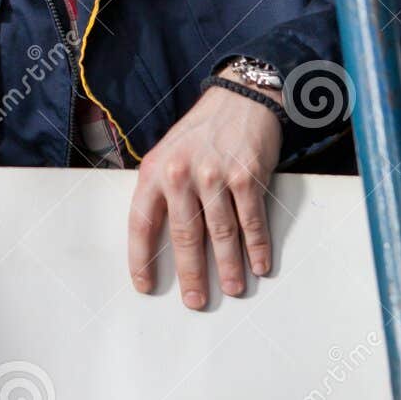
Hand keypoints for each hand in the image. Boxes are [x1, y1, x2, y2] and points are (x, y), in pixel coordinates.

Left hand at [128, 71, 282, 307]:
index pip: (141, 223)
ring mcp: (215, 175)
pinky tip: (259, 264)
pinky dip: (257, 247)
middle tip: (195, 300)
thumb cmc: (200, 132)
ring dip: (228, 266)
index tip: (144, 285)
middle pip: (185, 236)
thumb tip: (156, 237)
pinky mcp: (247, 176)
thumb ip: (160, 189)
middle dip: (190, 274)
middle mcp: (181, 174)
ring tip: (231, 288)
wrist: (238, 99)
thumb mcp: (166, 153)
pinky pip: (252, 220)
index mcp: (154, 171)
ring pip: (221, 233)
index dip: (140, 258)